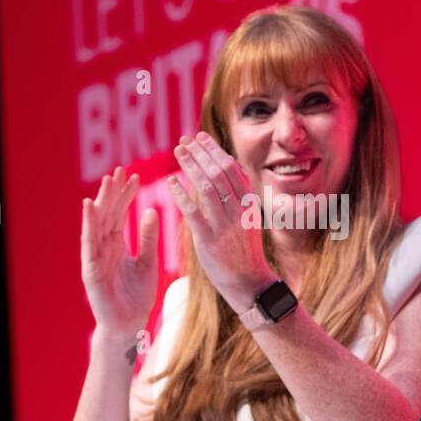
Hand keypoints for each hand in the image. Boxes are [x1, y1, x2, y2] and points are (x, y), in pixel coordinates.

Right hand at [81, 166, 160, 337]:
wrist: (129, 326)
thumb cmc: (137, 297)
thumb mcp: (148, 262)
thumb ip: (147, 238)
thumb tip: (151, 210)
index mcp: (116, 245)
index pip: (120, 214)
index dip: (125, 196)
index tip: (134, 176)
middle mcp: (103, 248)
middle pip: (108, 214)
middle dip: (113, 193)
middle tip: (120, 170)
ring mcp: (95, 257)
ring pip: (98, 224)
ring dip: (101, 202)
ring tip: (106, 182)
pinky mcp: (91, 269)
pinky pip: (89, 243)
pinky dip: (88, 225)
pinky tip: (89, 207)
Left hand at [167, 132, 275, 313]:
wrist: (249, 283)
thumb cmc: (244, 250)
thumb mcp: (247, 219)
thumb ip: (236, 197)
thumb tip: (221, 170)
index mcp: (249, 204)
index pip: (231, 169)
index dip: (214, 151)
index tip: (200, 138)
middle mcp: (238, 211)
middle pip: (217, 173)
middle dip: (200, 153)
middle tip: (184, 140)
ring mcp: (224, 226)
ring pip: (205, 188)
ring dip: (190, 166)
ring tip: (177, 152)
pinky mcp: (208, 241)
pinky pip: (192, 212)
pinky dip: (181, 194)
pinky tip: (171, 182)